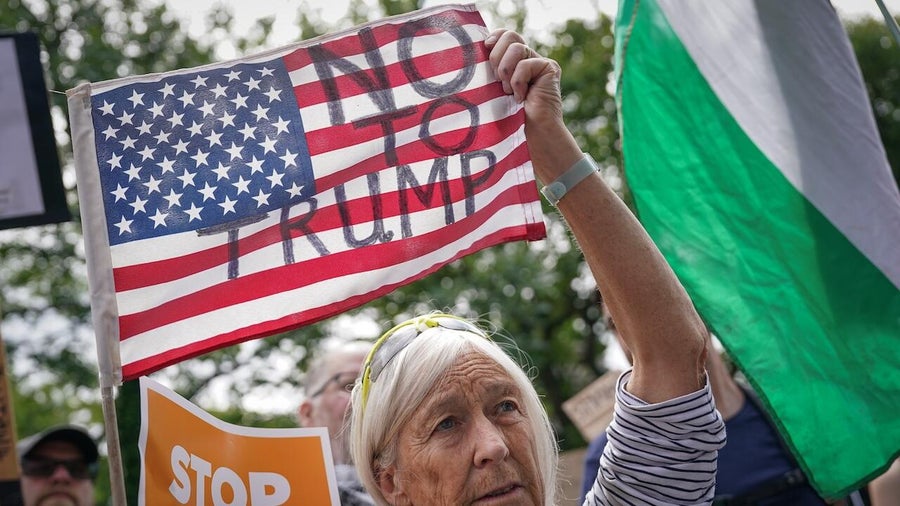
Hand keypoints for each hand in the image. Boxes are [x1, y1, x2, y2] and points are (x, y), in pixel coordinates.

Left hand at [484, 29, 580, 181]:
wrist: (530, 137)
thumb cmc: (507, 120)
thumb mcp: (492, 91)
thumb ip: (488, 72)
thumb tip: (470, 53)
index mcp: (513, 62)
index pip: (505, 35)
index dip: (494, 38)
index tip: (485, 48)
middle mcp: (528, 58)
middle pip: (511, 35)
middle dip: (497, 57)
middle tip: (497, 81)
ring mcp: (540, 63)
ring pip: (517, 47)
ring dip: (507, 71)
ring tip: (509, 91)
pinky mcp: (549, 68)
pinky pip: (526, 64)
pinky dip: (518, 82)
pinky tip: (522, 98)